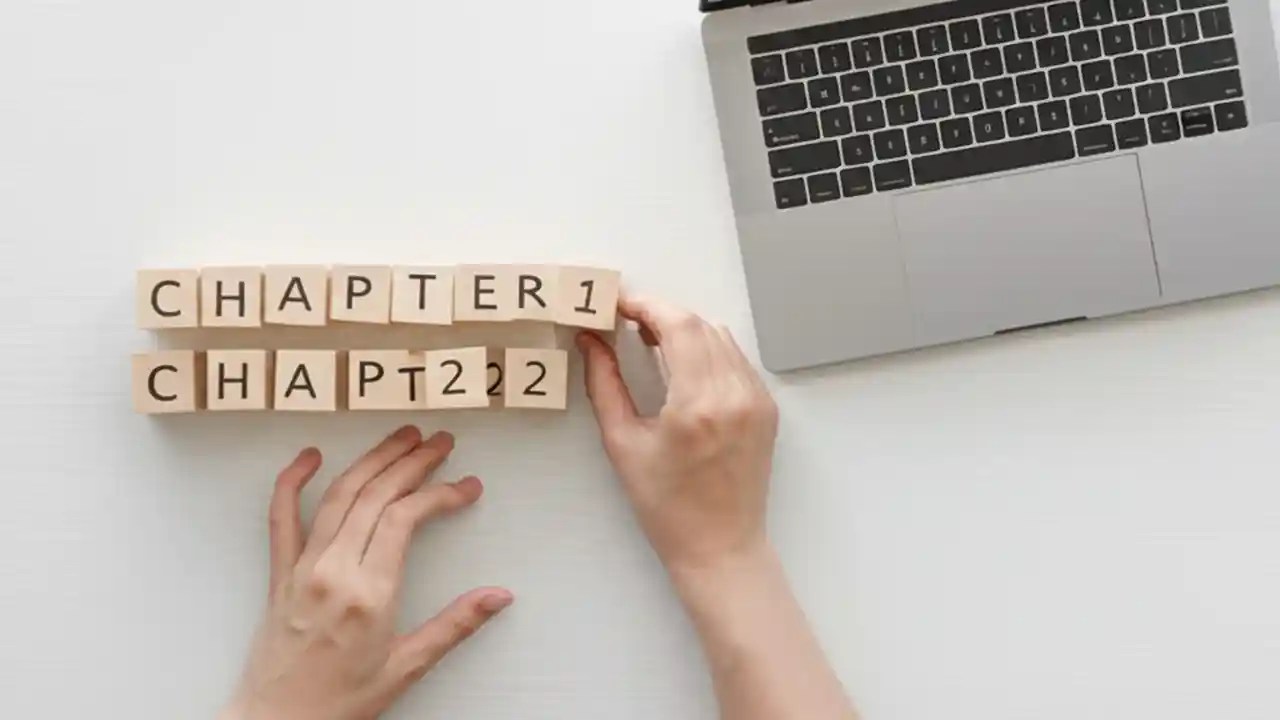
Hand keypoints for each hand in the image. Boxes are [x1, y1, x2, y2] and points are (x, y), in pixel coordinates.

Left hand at [221, 426, 512, 719]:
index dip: (440, 493)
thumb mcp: (407, 666)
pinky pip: (281, 516)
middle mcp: (333, 571)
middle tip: (441, 443)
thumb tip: (498, 596)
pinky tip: (310, 456)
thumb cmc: (338, 702)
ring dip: (372, 459)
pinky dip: (293, 480)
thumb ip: (455, 625)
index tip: (466, 486)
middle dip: (413, 462)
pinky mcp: (280, 572)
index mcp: (369, 594)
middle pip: (376, 495)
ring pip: (339, 495)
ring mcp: (303, 567)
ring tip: (400, 438)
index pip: (407, 518)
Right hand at [576, 296, 779, 576]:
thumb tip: (591, 341)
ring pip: (721, 337)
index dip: (646, 306)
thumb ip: (605, 384)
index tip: (620, 306)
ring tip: (652, 344)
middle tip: (628, 323)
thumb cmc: (667, 507)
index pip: (677, 325)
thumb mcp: (623, 443)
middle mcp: (735, 395)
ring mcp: (757, 400)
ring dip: (686, 330)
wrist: (720, 546)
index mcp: (698, 404)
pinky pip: (737, 360)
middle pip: (700, 324)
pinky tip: (683, 367)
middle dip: (662, 315)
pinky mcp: (766, 409)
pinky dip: (708, 351)